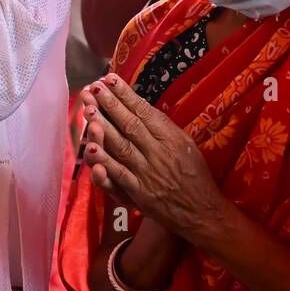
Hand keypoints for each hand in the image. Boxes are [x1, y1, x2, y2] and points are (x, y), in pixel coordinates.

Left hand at [79, 74, 225, 239]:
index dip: (126, 95)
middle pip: (130, 124)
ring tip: (88, 109)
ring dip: (103, 126)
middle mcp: (159, 152)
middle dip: (110, 104)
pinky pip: (118, 174)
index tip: (110, 79)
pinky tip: (89, 148)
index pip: (145, 112)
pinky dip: (104, 161)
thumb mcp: (186, 145)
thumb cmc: (194, 175)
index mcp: (172, 137)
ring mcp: (147, 172)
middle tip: (94, 87)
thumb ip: (164, 128)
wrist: (201, 212)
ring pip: (121, 145)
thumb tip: (141, 108)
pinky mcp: (139, 192)